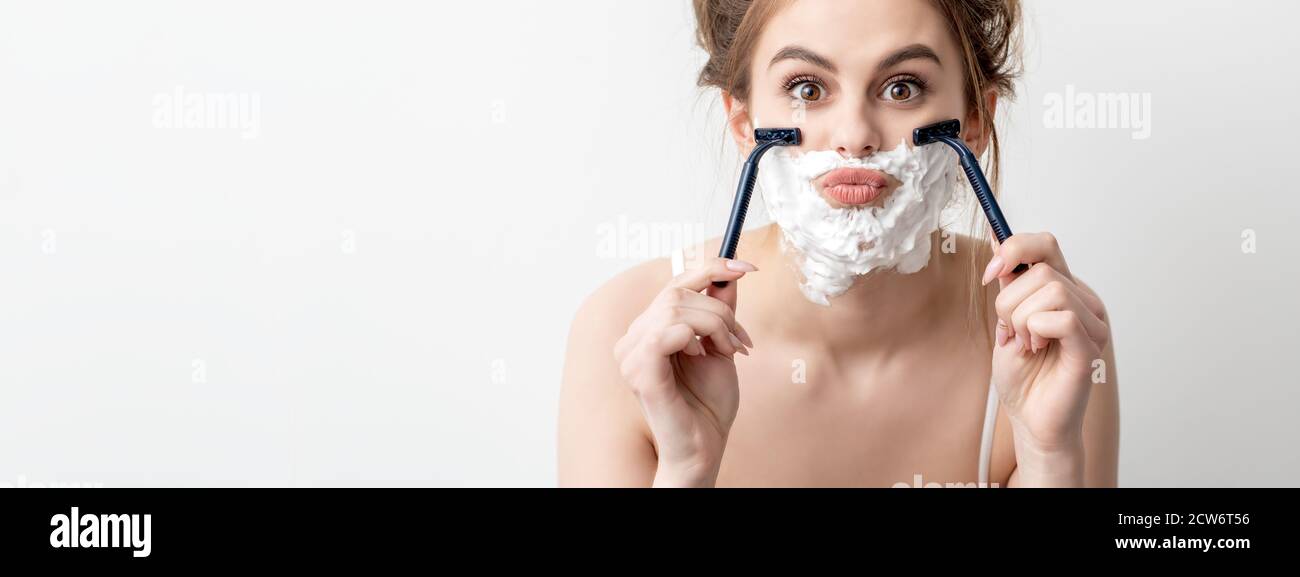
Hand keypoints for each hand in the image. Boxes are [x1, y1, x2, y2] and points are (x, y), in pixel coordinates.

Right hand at [613, 257, 754, 486]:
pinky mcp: (639, 374)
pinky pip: (666, 333)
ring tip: (730, 351)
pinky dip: (697, 337)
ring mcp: (631, 356)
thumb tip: (729, 274)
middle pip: (677, 293)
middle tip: (741, 340)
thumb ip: (720, 311)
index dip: (709, 268)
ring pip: (676, 309)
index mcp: (647, 330)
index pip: (673, 284)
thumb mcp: (721, 346)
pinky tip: (705, 356)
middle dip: (720, 310)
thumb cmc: (708, 404)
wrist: (705, 447)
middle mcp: (633, 339)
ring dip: (715, 325)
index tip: (745, 266)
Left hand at [983, 232, 1109, 483]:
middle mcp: (1084, 302)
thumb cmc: (1023, 376)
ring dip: (1021, 318)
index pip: (1046, 244)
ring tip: (1024, 343)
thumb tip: (997, 239)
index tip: (990, 274)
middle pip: (1042, 269)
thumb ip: (1008, 283)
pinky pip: (1062, 318)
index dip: (1014, 249)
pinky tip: (1036, 349)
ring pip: (1051, 290)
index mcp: (1064, 290)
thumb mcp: (1005, 319)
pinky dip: (1036, 330)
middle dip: (1009, 301)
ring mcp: (1092, 324)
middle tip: (1008, 331)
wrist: (1030, 419)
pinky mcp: (1090, 347)